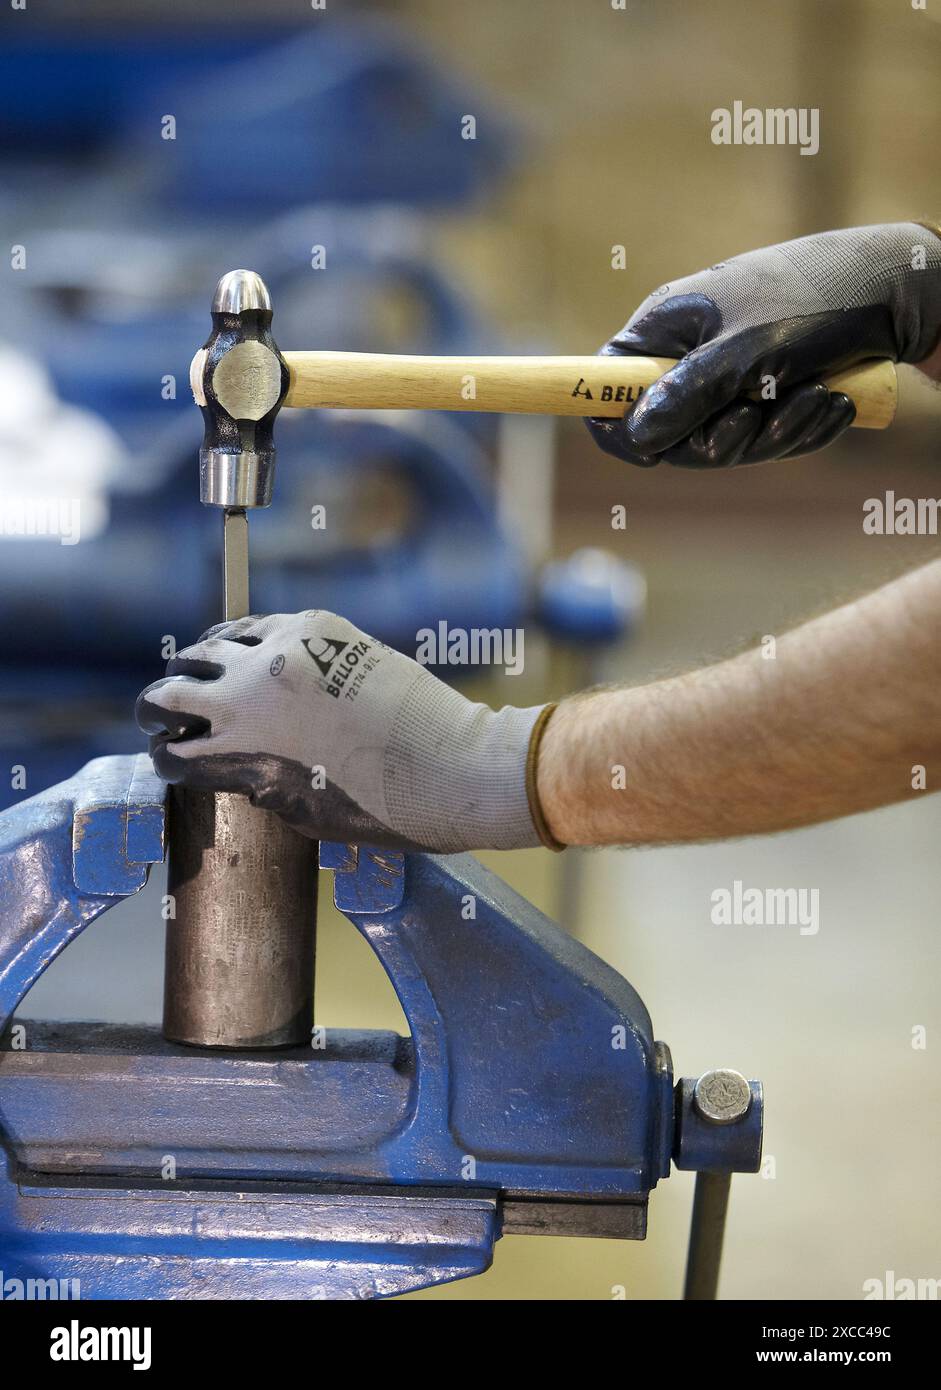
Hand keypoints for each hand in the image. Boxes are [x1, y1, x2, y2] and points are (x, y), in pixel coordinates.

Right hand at [136, 610, 548, 852]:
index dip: (166, 759)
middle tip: (161, 718)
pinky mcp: (316, 626)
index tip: (171, 759)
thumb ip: (257, 783)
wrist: (451, 766)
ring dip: (197, 667)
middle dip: (159, 709)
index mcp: (241, 753)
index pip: (172, 751)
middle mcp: (249, 695)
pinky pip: (259, 626)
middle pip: (169, 691)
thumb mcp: (302, 813)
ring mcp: (281, 652)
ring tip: (200, 678)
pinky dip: (245, 643)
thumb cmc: (384, 807)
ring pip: (208, 646)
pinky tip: (247, 652)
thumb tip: (238, 765)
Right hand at [588, 221, 940, 467]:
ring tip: (818, 401)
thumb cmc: (820, 302)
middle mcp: (692, 351)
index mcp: (669, 326)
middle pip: (671, 431)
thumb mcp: (748, 351)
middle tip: (757, 420)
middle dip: (721, 439)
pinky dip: (799, 430)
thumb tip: (635, 436)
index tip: (647, 454)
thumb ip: (688, 395)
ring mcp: (730, 374)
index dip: (617, 424)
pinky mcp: (769, 393)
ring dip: (774, 435)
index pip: (608, 381)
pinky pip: (764, 438)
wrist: (904, 291)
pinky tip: (832, 405)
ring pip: (723, 441)